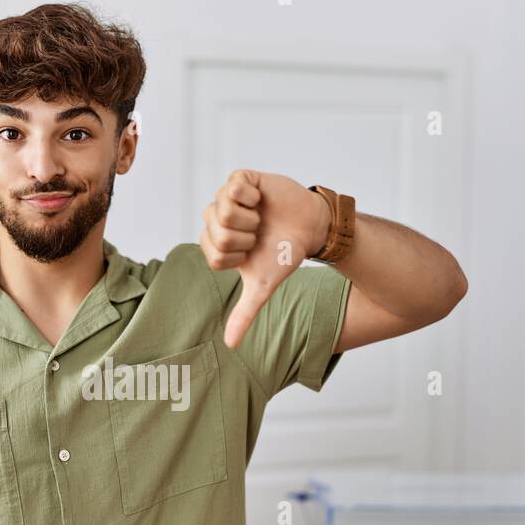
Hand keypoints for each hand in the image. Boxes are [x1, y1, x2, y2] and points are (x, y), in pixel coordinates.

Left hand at [200, 169, 330, 347]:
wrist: (310, 228)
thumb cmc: (284, 254)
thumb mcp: (262, 287)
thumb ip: (244, 313)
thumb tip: (230, 345)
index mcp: (215, 244)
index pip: (214, 254)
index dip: (239, 256)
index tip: (252, 252)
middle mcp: (216, 220)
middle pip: (218, 233)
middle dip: (246, 238)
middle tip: (258, 234)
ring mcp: (226, 198)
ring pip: (224, 210)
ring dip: (250, 218)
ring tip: (260, 217)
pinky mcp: (240, 179)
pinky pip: (235, 187)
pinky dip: (252, 197)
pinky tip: (260, 200)